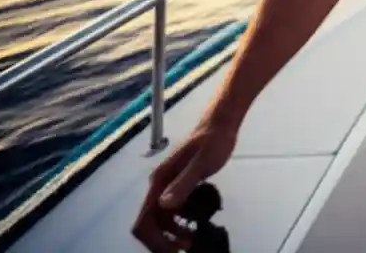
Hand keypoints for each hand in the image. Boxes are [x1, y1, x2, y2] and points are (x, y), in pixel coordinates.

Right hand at [132, 121, 237, 251]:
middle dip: (163, 241)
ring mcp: (168, 186)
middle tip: (186, 247)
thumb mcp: (202, 163)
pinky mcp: (179, 185)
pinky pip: (173, 211)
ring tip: (192, 239)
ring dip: (172, 234)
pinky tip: (194, 224)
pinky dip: (179, 223)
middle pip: (149, 223)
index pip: (144, 219)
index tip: (174, 249)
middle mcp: (159, 185)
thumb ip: (183, 184)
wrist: (221, 124)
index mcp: (159, 181)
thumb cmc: (213, 140)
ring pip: (161, 219)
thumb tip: (164, 205)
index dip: (155, 240)